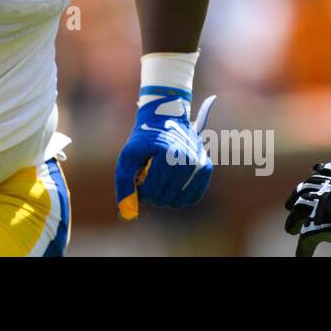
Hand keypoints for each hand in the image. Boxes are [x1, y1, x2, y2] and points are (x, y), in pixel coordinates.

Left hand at [116, 87, 215, 216]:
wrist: (166, 118)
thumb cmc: (144, 138)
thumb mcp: (128, 155)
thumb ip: (124, 182)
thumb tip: (127, 212)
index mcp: (169, 156)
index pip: (151, 192)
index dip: (140, 190)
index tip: (138, 178)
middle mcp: (188, 162)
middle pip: (164, 200)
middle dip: (152, 193)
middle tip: (148, 177)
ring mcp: (200, 166)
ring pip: (178, 203)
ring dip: (165, 195)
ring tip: (160, 177)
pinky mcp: (206, 170)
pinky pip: (191, 198)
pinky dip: (179, 194)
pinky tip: (172, 180)